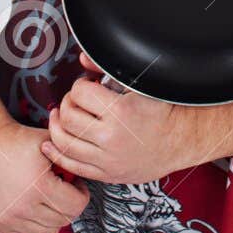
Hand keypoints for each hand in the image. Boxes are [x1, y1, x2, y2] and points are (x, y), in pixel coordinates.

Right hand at [0, 120, 88, 232]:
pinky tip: (37, 214)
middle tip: (63, 190)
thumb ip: (71, 156)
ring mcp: (10, 217)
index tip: (75, 184)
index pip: (76, 206)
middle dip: (69, 205)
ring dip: (54, 218)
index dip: (82, 194)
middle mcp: (23, 206)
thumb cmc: (19, 141)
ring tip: (49, 200)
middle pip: (64, 220)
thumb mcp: (50, 141)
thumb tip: (90, 169)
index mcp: (39, 185)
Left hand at [40, 53, 202, 185]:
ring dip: (58, 126)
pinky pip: (71, 165)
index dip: (80, 85)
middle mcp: (112, 138)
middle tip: (76, 101)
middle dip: (68, 104)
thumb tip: (84, 59)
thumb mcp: (140, 84)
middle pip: (68, 117)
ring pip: (64, 141)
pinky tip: (53, 143)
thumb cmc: (162, 113)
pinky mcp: (106, 173)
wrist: (179, 141)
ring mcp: (108, 159)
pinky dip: (56, 153)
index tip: (87, 87)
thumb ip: (108, 70)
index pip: (79, 93)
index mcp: (121, 113)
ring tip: (63, 118)